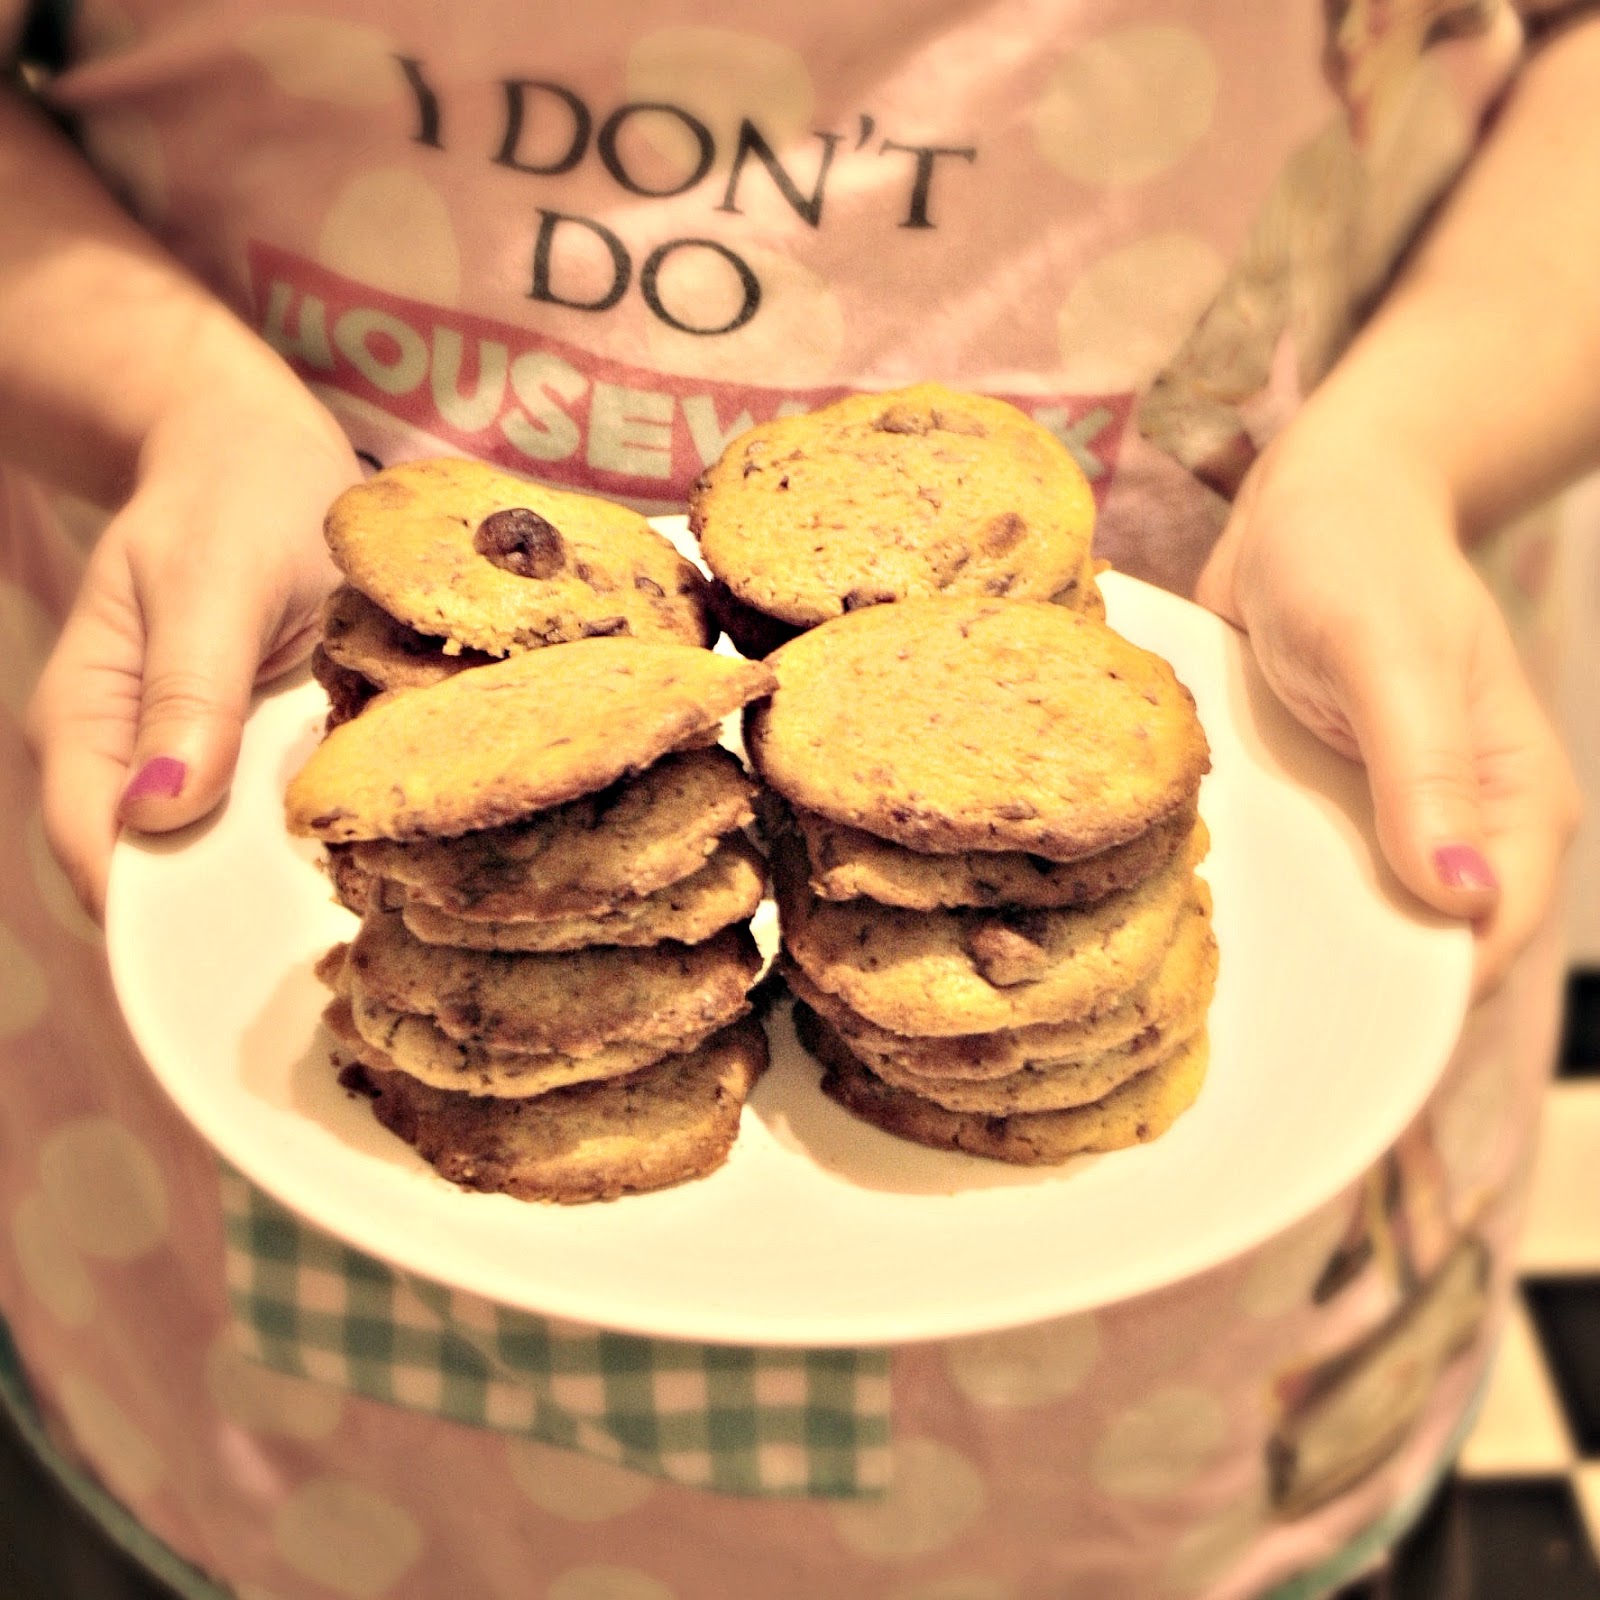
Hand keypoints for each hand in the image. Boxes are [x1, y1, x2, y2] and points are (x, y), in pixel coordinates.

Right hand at [25, 390, 360, 919]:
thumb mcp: (213, 577)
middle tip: (330, 951)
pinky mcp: (253, 751)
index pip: (99, 855)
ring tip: (366, 918)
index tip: (246, 960)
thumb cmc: (230, 494)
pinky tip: (378, 855)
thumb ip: (192, 688)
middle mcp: (133, 756)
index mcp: (88, 721)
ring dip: (282, 886)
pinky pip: (275, 818)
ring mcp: (196, 759)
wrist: (257, 448)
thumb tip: (164, 810)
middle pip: (165, 876)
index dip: (160, 919)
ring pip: (224, 857)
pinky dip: (316, 838)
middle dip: (233, 921)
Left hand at [1196, 414, 1580, 997]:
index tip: (1330, 1059)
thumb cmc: (1360, 559)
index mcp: (1511, 809)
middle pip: (1413, 956)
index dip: (1416, 1008)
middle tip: (1252, 1050)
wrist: (1306, 503)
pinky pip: (1299, 882)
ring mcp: (1382, 824)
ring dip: (1296, 963)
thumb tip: (1462, 897)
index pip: (1481, 948)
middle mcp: (1452, 830)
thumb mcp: (1390, 656)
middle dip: (1347, 1003)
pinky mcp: (1320, 808)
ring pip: (1350, 928)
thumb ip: (1424, 771)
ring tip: (1204, 1010)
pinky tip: (1195, 938)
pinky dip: (1262, 909)